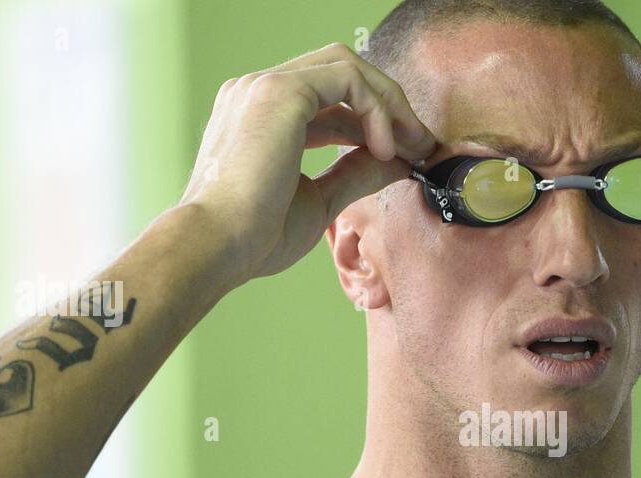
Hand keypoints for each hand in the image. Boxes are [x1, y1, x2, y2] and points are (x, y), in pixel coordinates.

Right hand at [178, 42, 436, 287]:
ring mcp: (265, 86)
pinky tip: (386, 148)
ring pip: (347, 67)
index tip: (407, 154)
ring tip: (413, 147)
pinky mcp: (280, 91)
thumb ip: (356, 174)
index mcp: (260, 116)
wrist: (218, 247)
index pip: (328, 101)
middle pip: (341, 71)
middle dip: (390, 105)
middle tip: (423, 145)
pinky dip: (378, 110)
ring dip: (390, 105)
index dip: (373, 123)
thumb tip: (397, 162)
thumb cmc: (256, 236)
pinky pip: (348, 79)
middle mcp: (258, 91)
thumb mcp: (320, 200)